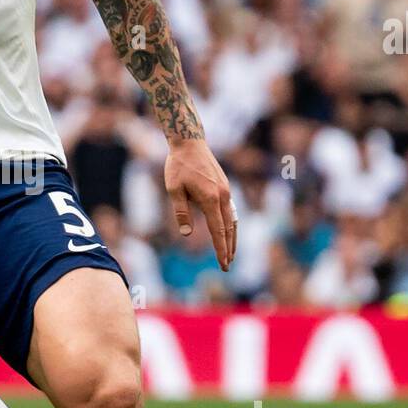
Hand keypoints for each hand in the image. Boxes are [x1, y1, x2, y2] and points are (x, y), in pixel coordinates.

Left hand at [164, 136, 236, 271]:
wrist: (190, 142)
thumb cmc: (178, 165)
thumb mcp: (174, 189)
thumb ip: (181, 211)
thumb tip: (187, 234)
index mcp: (210, 199)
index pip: (218, 231)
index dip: (221, 249)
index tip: (224, 264)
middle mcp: (222, 196)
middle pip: (229, 229)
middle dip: (229, 249)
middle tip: (227, 265)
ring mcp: (226, 191)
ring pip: (233, 220)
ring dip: (233, 238)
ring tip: (231, 254)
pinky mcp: (225, 187)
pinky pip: (231, 210)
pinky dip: (232, 225)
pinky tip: (229, 232)